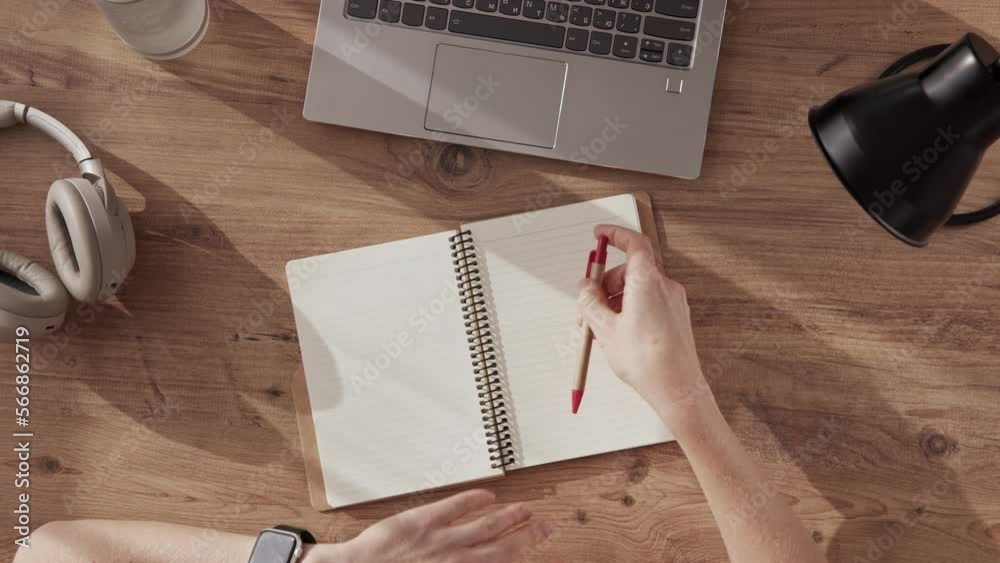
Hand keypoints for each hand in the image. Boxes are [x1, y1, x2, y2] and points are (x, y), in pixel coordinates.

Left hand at [307, 490, 551, 562]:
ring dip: (509, 515)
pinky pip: (456, 506)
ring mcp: (442, 539)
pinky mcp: (423, 521)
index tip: (536, 541)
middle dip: (528, 534)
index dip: (524, 550)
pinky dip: (475, 499)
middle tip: (544, 524)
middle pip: (503, 544)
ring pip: (486, 524)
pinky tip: (486, 495)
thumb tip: (477, 560)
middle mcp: (458, 559)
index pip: (503, 561)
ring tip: (524, 508)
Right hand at [576, 225, 710, 424]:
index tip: (599, 234)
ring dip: (615, 301)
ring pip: (637, 289)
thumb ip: (590, 303)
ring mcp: (673, 302)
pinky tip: (618, 333)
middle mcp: (664, 287)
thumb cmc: (648, 361)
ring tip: (600, 328)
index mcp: (647, 282)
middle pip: (630, 270)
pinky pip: (648, 303)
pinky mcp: (676, 317)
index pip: (633, 243)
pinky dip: (630, 309)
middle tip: (588, 305)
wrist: (677, 389)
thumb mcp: (605, 329)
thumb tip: (584, 288)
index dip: (615, 235)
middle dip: (605, 284)